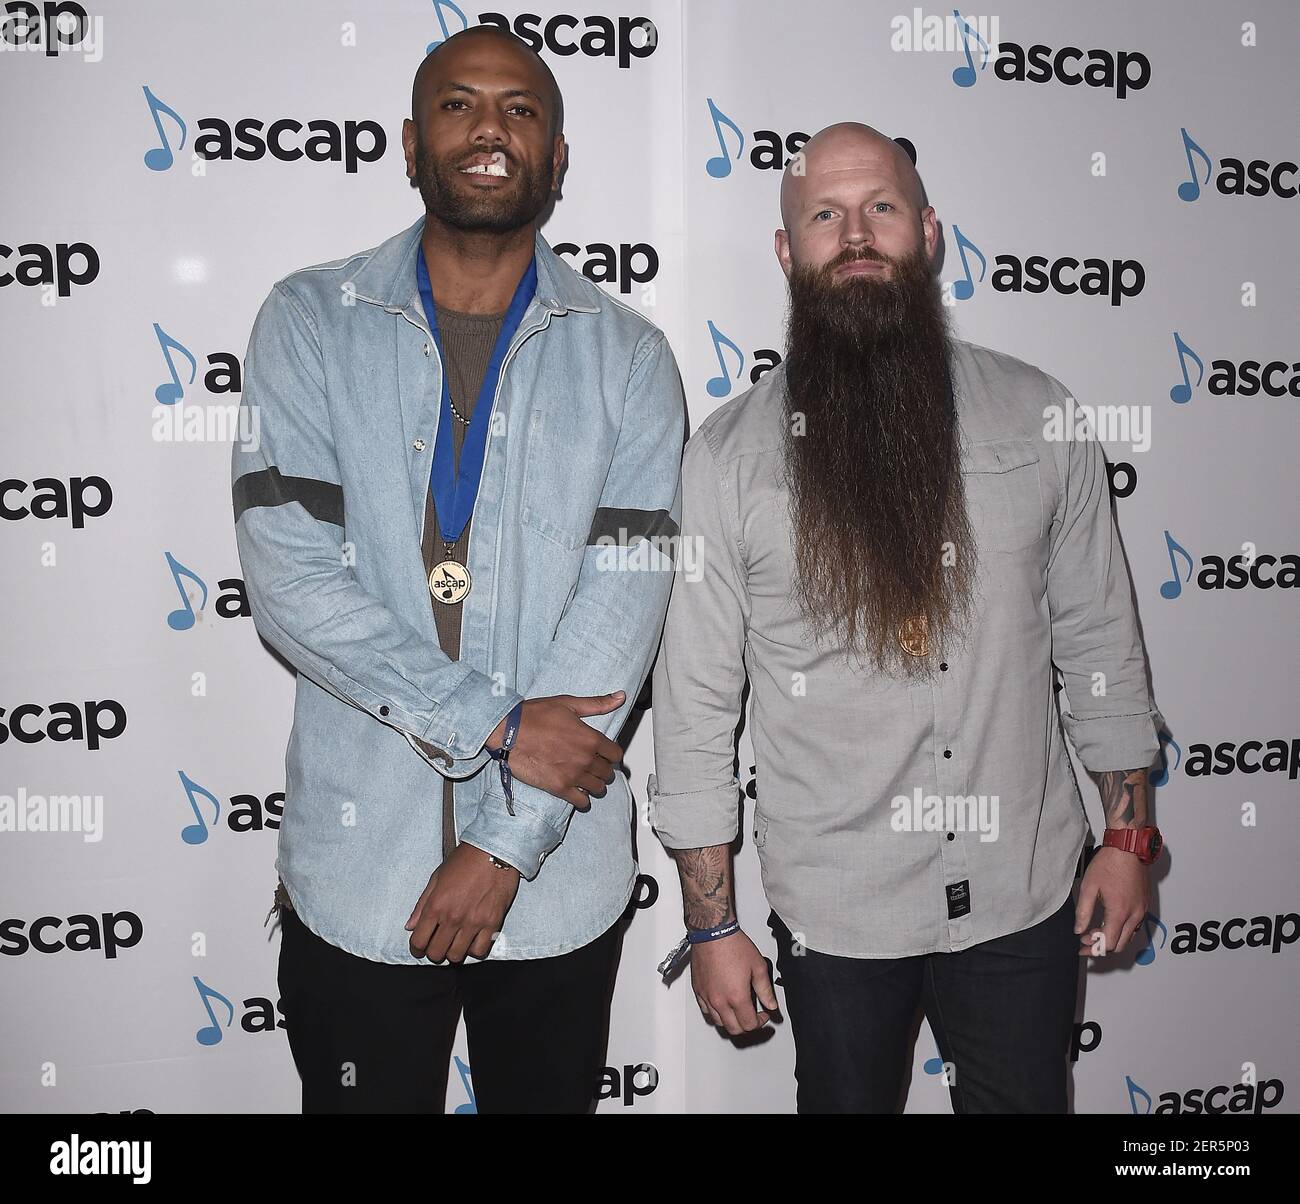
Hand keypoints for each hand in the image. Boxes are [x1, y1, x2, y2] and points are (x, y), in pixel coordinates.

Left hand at [404, 843, 519, 962]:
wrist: (494, 850)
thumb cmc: (465, 860)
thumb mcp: (437, 877)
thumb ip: (422, 904)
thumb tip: (410, 925)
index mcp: (436, 905)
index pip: (419, 941)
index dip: (416, 948)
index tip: (420, 947)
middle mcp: (453, 917)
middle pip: (436, 953)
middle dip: (434, 952)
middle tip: (438, 944)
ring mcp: (473, 922)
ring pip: (457, 956)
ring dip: (453, 952)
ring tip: (456, 942)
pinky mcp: (492, 923)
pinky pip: (479, 951)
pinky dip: (474, 950)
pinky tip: (472, 940)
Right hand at [490, 693, 625, 810]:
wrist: (508, 732)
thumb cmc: (535, 716)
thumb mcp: (568, 704)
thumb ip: (597, 704)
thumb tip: (620, 697)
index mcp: (590, 739)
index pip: (616, 755)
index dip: (612, 754)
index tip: (606, 754)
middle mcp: (585, 759)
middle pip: (608, 773)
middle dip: (603, 769)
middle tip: (595, 766)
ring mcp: (573, 775)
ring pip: (598, 788)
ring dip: (594, 784)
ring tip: (586, 779)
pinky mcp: (559, 788)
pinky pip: (581, 802)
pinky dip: (582, 799)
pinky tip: (577, 791)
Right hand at [690, 930, 778, 1034]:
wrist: (713, 933)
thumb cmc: (733, 945)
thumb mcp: (758, 966)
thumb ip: (765, 990)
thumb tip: (771, 1004)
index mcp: (737, 997)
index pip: (749, 1024)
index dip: (760, 1022)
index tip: (763, 1014)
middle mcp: (720, 1000)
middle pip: (734, 1029)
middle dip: (746, 1026)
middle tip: (753, 1016)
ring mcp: (707, 997)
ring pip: (719, 1022)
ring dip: (731, 1021)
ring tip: (738, 1011)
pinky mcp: (698, 991)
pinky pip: (706, 1011)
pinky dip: (716, 1013)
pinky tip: (723, 1005)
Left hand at [1074, 846, 1149, 956]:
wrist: (1128, 848)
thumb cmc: (1108, 864)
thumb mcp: (1088, 887)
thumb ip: (1083, 911)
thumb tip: (1079, 930)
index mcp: (1120, 912)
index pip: (1110, 943)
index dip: (1094, 948)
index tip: (1082, 944)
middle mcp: (1135, 915)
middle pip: (1121, 945)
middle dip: (1103, 947)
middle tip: (1087, 941)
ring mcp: (1142, 910)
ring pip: (1129, 937)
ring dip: (1114, 939)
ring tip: (1095, 931)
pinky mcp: (1145, 905)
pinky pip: (1135, 926)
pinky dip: (1123, 930)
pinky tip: (1110, 922)